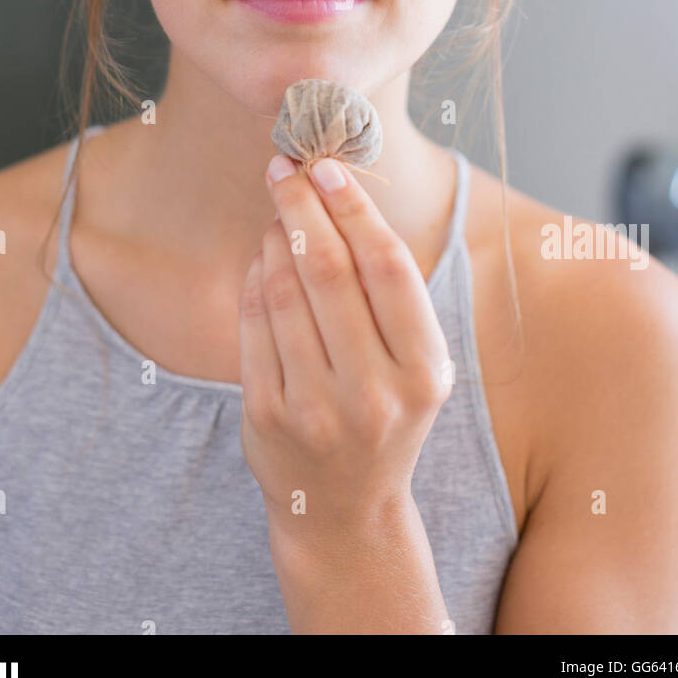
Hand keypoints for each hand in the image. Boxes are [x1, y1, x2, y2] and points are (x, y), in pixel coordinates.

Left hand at [238, 153, 453, 544]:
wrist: (344, 511)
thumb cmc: (386, 413)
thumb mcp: (415, 365)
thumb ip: (390, 293)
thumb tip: (339, 195)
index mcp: (424, 372)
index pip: (387, 268)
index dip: (355, 208)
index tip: (329, 166)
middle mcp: (373, 393)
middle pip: (328, 270)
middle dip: (302, 206)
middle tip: (286, 167)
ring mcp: (315, 409)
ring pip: (284, 292)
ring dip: (274, 237)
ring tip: (277, 212)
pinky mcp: (266, 418)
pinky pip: (253, 324)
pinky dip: (254, 278)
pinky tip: (261, 257)